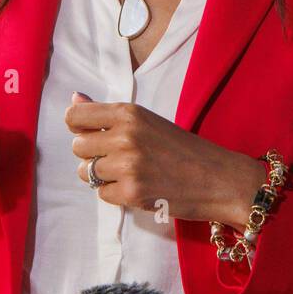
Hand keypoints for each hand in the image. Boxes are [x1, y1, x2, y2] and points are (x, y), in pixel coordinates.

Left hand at [65, 93, 265, 225]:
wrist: (219, 179)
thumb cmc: (184, 148)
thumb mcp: (147, 121)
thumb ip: (107, 114)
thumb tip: (74, 99)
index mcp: (129, 113)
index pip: (75, 116)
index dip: (78, 127)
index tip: (91, 133)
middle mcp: (125, 136)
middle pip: (78, 147)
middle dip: (93, 154)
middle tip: (119, 158)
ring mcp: (127, 166)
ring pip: (86, 172)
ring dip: (102, 176)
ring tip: (128, 173)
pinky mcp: (131, 193)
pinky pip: (102, 194)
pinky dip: (115, 193)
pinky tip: (138, 187)